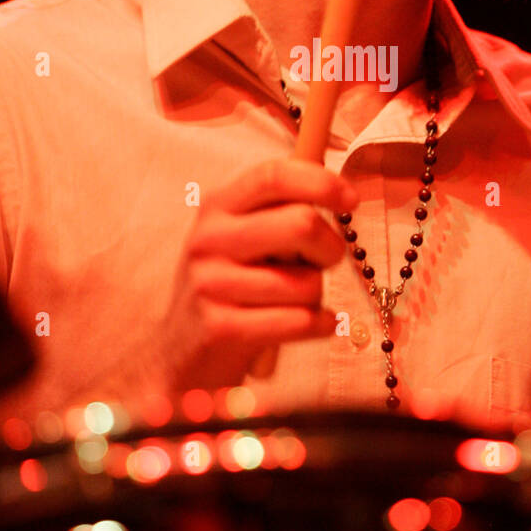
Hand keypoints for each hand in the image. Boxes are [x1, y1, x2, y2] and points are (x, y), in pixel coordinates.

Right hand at [165, 157, 357, 386]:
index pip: (274, 176)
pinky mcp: (221, 328)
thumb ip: (279, 211)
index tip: (351, 201)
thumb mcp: (240, 238)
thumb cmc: (230, 288)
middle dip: (331, 248)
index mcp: (218, 207)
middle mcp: (209, 239)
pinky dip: (321, 325)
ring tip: (297, 302)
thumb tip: (338, 190)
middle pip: (301, 224)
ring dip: (317, 296)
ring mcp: (211, 284)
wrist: (179, 355)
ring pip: (307, 282)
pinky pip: (299, 321)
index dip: (321, 183)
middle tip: (327, 261)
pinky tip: (315, 325)